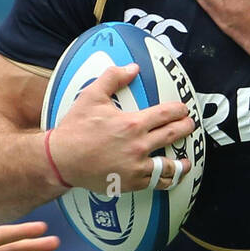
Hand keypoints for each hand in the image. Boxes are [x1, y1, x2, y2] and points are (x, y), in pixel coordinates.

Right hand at [47, 64, 194, 193]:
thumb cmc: (75, 129)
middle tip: (189, 126)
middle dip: (186, 128)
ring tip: (186, 161)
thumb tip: (132, 68)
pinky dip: (166, 180)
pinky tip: (170, 177)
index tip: (183, 109)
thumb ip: (112, 78)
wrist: (59, 160)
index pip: (167, 114)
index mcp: (132, 123)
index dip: (179, 110)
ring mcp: (136, 166)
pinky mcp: (131, 182)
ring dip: (182, 162)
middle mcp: (138, 145)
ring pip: (169, 165)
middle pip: (173, 134)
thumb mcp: (91, 97)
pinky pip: (156, 182)